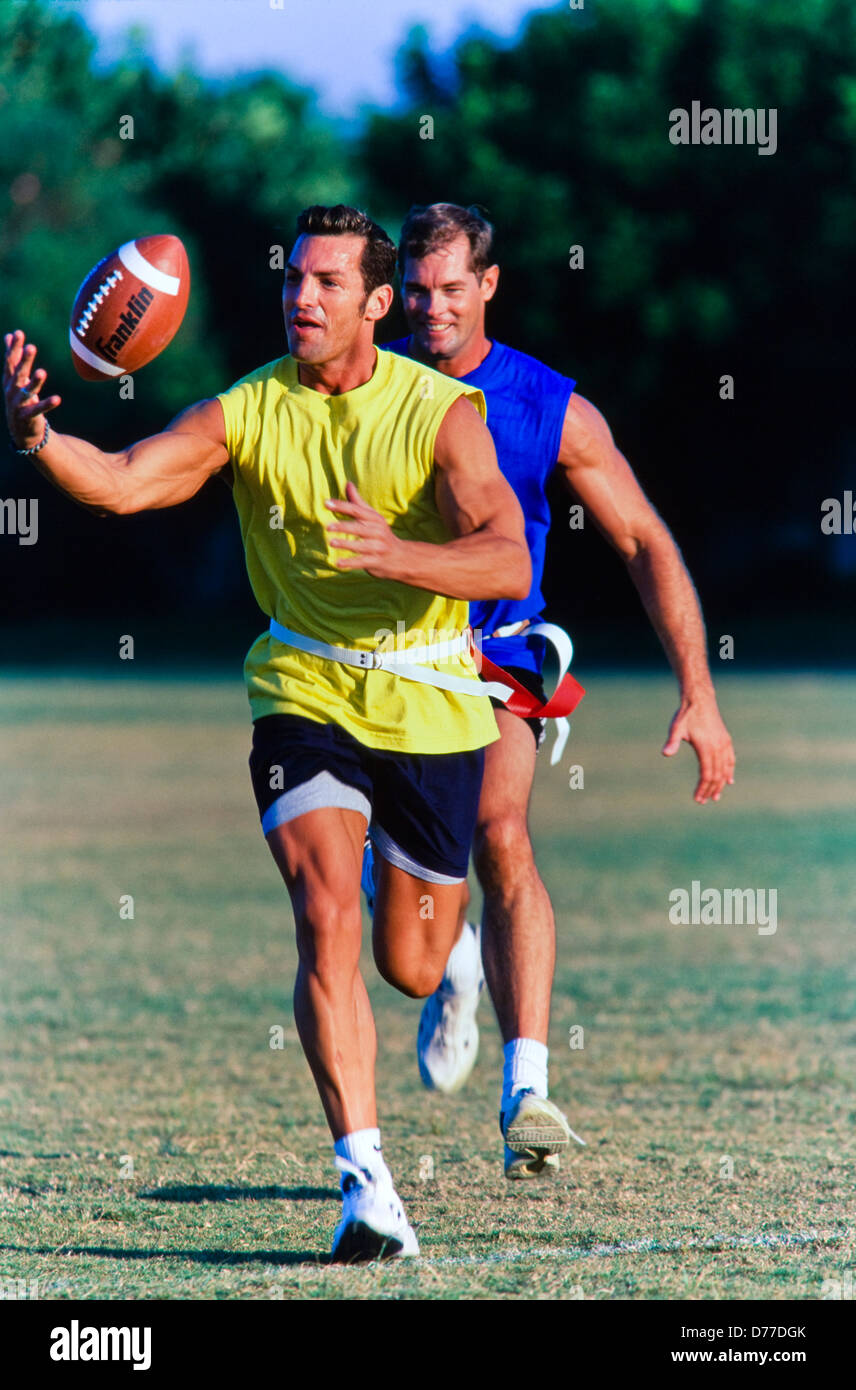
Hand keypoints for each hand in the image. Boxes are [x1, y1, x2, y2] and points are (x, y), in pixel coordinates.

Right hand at [4, 330, 60, 448]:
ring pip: (26, 391)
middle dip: (24, 361)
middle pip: (18, 373)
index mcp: (9, 380)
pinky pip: (38, 409)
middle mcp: (11, 390)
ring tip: (42, 372)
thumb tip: (10, 335)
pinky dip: (47, 404)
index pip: (11, 361)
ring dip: (34, 382)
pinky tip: (57, 399)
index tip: (19, 333)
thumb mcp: (15, 378)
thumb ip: (14, 357)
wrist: (20, 429)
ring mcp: (18, 404)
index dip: (14, 347)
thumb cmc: (19, 398)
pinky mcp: (28, 416)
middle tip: (31, 347)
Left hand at [325, 482, 408, 578]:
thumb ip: (357, 503)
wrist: (401, 557)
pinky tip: (338, 563)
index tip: (326, 503)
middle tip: (328, 526)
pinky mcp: (376, 562)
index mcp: (375, 519)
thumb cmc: (381, 534)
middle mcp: (378, 532)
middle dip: (344, 527)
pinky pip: (361, 562)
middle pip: (359, 528)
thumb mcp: (372, 517)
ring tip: (331, 542)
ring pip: (360, 546)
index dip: (342, 506)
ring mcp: (378, 548)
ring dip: (346, 544)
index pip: (357, 510)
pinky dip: (350, 563)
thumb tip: (348, 483)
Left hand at [662, 694, 735, 803]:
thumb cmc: (685, 715)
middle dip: (710, 789)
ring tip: (715, 796)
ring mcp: (724, 743)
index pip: (706, 774)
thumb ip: (672, 741)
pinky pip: (731, 759)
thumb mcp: (676, 728)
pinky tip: (729, 781)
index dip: (702, 788)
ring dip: (721, 784)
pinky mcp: (726, 740)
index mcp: (706, 747)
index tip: (697, 798)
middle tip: (703, 801)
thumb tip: (665, 753)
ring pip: (725, 769)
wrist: (700, 699)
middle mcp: (718, 747)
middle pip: (716, 775)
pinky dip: (730, 771)